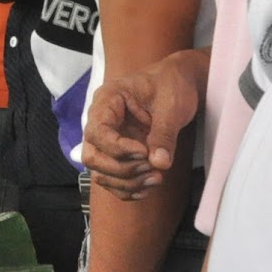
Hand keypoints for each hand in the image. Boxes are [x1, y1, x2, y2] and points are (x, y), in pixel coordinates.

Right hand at [80, 49, 208, 199]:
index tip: (145, 152)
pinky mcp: (119, 153)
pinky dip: (128, 189)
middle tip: (150, 167)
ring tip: (157, 178)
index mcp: (107, 101)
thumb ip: (164, 133)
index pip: (97, 132)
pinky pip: (114, 179)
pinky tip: (148, 186)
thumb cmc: (172, 85)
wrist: (179, 83)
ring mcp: (108, 139)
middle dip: (121, 169)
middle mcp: (101, 121)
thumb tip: (159, 163)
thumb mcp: (171, 105)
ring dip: (126, 182)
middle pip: (92, 156)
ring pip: (101, 172)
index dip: (118, 149)